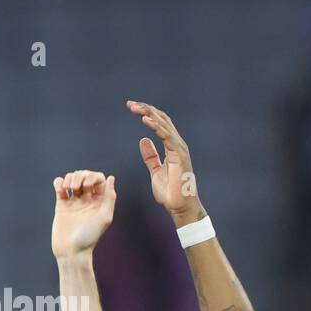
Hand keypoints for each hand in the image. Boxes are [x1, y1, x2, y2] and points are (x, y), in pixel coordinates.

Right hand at [51, 171, 116, 257]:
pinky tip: (60, 190)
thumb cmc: (89, 237)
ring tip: (68, 189)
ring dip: (69, 178)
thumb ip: (109, 197)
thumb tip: (111, 178)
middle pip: (85, 176)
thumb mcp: (104, 217)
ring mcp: (74, 201)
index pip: (99, 179)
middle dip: (80, 176)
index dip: (92, 177)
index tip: (87, 185)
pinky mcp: (61, 204)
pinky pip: (60, 186)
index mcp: (100, 201)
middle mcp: (87, 199)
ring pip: (72, 179)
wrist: (71, 250)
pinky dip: (59, 183)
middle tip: (76, 188)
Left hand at [127, 101, 203, 223]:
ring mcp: (179, 149)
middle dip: (145, 109)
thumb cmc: (170, 191)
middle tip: (130, 103)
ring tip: (135, 108)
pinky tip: (146, 120)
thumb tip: (144, 141)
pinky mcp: (179, 156)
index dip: (147, 113)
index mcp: (172, 146)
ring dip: (149, 114)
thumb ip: (151, 156)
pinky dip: (156, 127)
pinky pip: (167, 137)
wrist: (180, 206)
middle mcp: (178, 144)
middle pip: (162, 120)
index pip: (160, 123)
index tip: (132, 107)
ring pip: (164, 125)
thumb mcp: (155, 170)